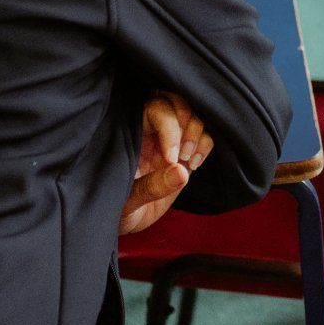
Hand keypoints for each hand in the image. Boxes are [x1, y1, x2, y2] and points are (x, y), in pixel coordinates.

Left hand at [119, 91, 214, 234]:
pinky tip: (194, 164)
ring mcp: (170, 140)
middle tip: (183, 155)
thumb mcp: (126, 203)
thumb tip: (181, 172)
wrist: (126, 222)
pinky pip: (203, 134)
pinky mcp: (185, 152)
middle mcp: (151, 131)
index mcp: (131, 133)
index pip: (155, 110)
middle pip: (177, 103)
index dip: (169, 128)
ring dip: (199, 133)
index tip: (171, 158)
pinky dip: (206, 144)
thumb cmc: (117, 210)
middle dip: (187, 124)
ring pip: (193, 114)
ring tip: (189, 160)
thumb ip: (150, 187)